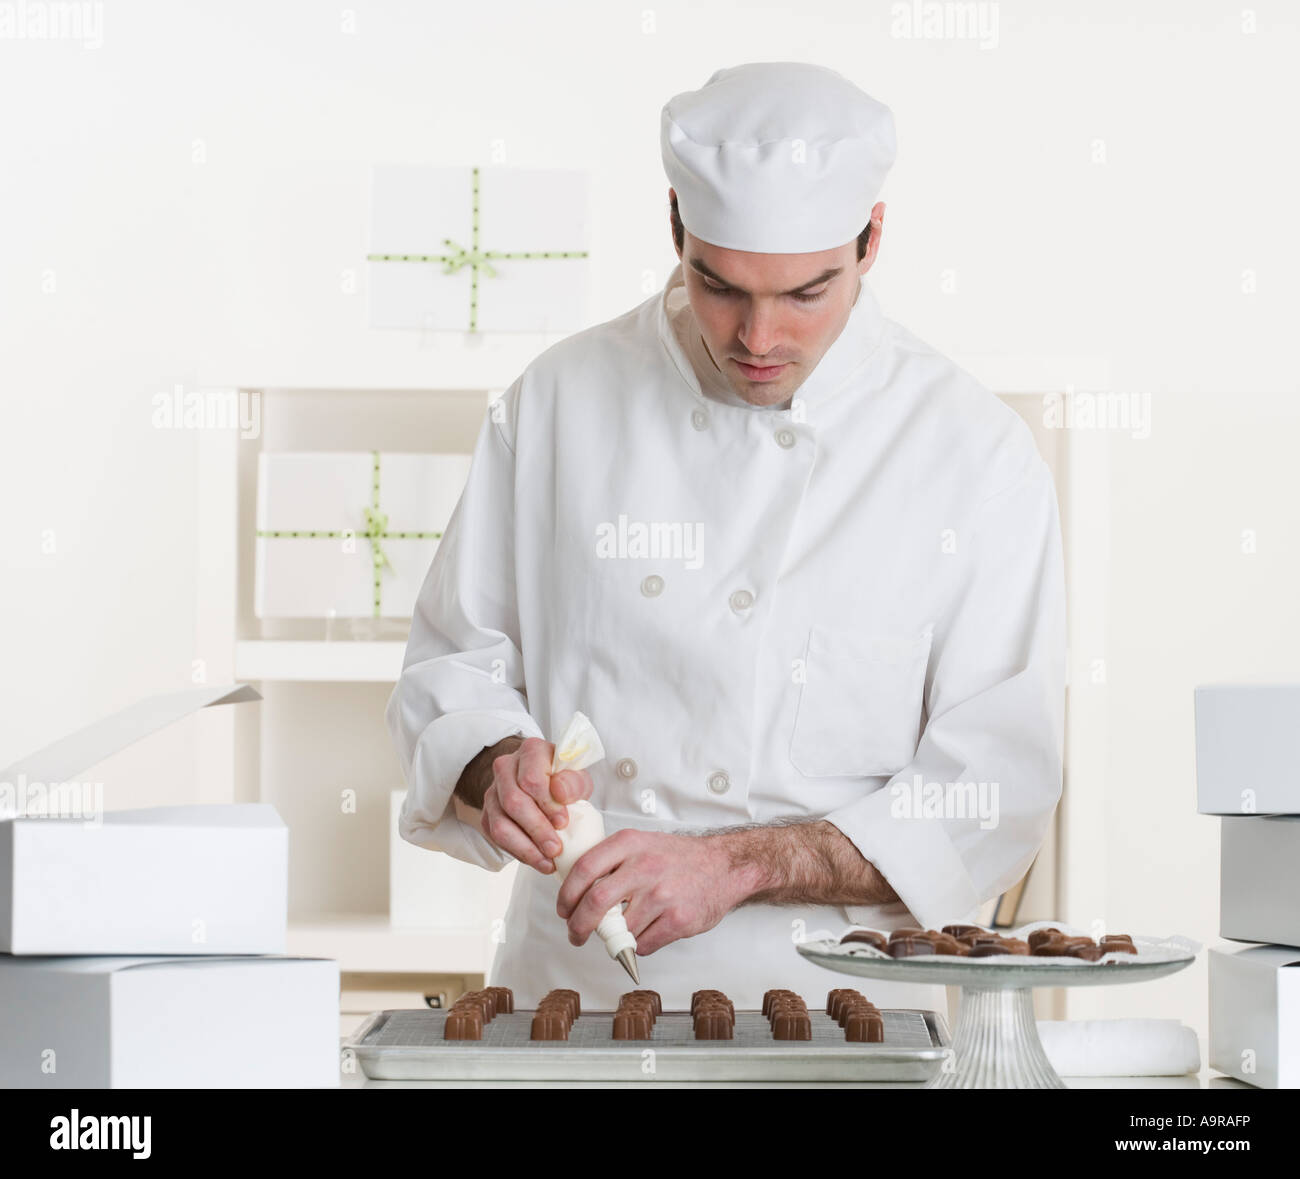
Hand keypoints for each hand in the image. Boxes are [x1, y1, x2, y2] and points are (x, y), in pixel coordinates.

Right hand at [479, 737, 591, 873]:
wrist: (539, 783)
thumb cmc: (561, 781)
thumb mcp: (577, 777)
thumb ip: (574, 783)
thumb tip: (560, 793)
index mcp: (531, 751)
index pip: (531, 778)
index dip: (547, 804)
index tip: (563, 822)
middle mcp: (505, 768)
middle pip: (513, 802)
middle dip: (536, 830)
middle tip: (555, 849)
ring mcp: (492, 792)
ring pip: (500, 824)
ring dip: (525, 847)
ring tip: (547, 862)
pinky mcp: (487, 815)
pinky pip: (496, 837)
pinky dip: (518, 852)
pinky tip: (537, 860)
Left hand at [555, 830, 742, 954]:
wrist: (724, 867)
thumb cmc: (679, 858)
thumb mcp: (641, 843)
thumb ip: (611, 861)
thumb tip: (576, 889)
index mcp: (630, 844)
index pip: (584, 869)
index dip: (566, 894)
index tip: (564, 909)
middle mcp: (644, 867)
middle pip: (594, 902)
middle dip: (578, 926)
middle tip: (576, 934)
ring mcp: (662, 895)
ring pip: (620, 929)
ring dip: (615, 938)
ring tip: (623, 930)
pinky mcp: (678, 920)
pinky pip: (643, 944)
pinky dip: (638, 945)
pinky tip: (646, 932)